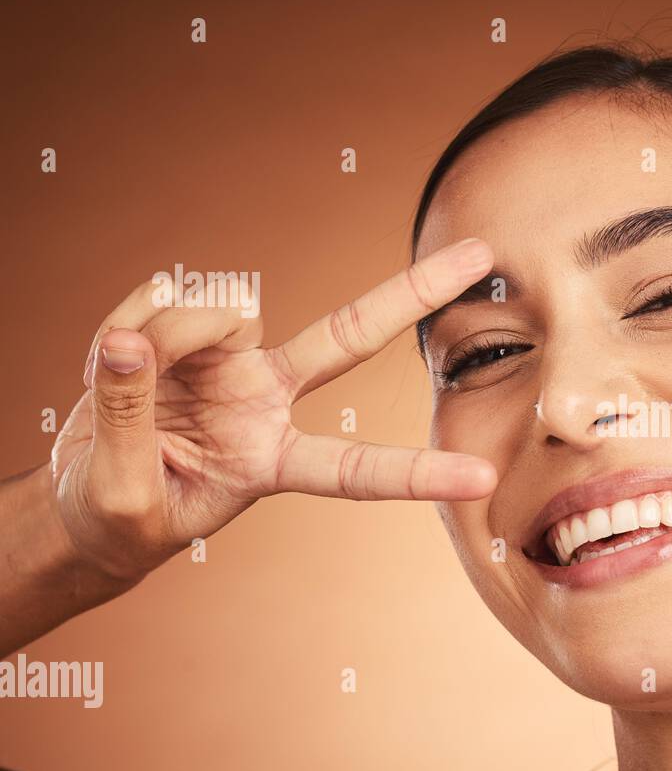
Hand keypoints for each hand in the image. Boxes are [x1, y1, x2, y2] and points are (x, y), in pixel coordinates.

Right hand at [49, 237, 497, 583]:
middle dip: (413, 294)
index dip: (419, 474)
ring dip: (171, 332)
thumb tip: (128, 341)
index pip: (356, 471)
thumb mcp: (124, 494)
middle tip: (479, 254)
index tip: (485, 476)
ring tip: (124, 375)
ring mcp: (231, 360)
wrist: (87, 498)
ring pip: (223, 311)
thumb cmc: (122, 515)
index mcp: (274, 464)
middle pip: (350, 338)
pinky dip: (129, 320)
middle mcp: (267, 401)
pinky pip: (162, 296)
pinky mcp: (185, 332)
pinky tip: (114, 355)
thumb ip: (128, 416)